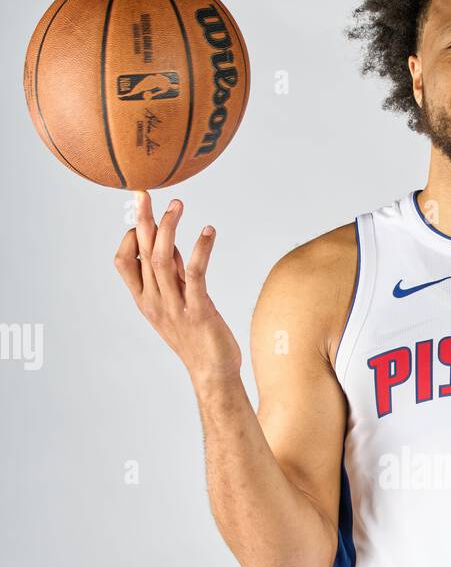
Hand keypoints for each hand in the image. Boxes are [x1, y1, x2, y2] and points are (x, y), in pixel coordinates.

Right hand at [114, 191, 241, 389]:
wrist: (212, 374)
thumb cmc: (196, 337)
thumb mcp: (176, 301)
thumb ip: (172, 274)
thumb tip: (169, 241)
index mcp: (144, 300)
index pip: (122, 262)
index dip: (130, 236)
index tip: (146, 218)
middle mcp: (155, 302)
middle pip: (141, 253)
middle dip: (143, 219)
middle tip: (146, 192)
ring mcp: (175, 307)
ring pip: (162, 259)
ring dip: (169, 228)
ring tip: (178, 204)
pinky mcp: (199, 311)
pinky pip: (195, 274)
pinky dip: (200, 249)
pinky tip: (208, 231)